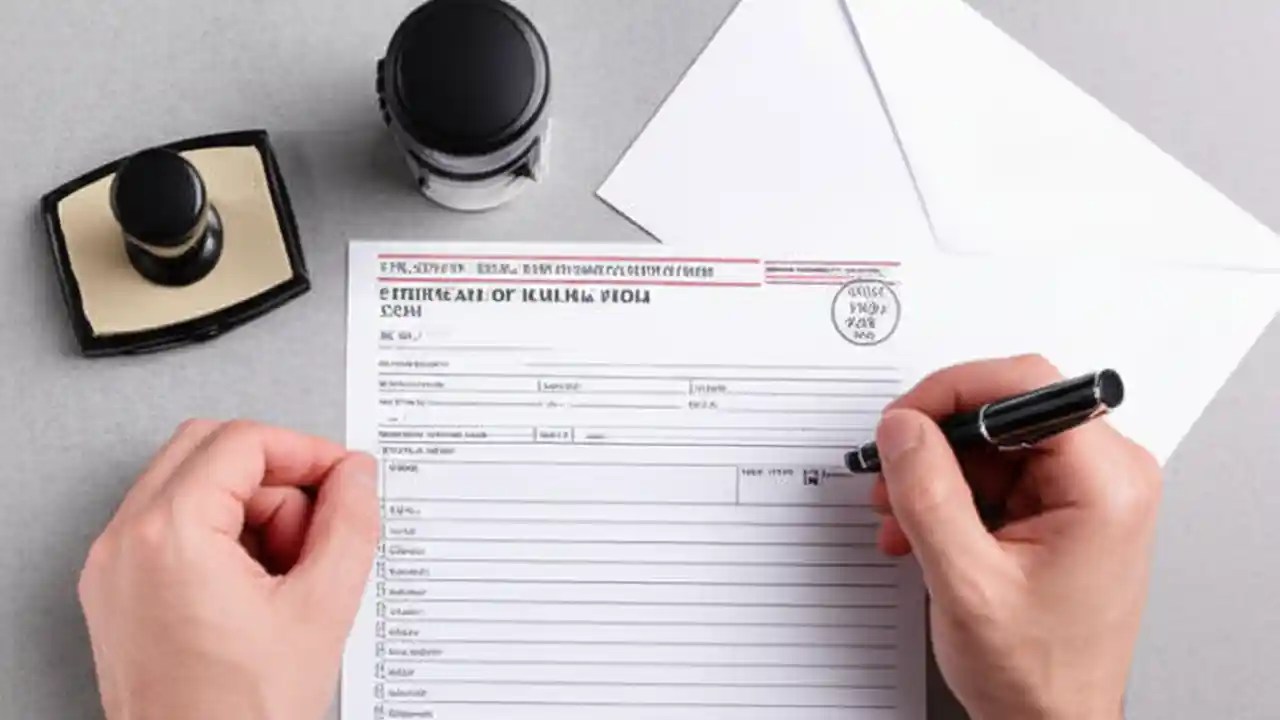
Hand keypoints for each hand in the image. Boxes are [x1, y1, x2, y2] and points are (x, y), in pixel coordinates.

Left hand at [78, 420, 380, 719]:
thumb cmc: (241, 714)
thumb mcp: (322, 608)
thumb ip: (350, 525)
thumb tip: (355, 475)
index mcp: (168, 536)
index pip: (242, 442)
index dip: (305, 450)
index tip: (341, 476)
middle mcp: (125, 543)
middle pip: (207, 450)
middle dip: (275, 476)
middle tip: (318, 519)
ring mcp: (113, 567)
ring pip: (190, 486)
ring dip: (251, 509)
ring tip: (291, 571)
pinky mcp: (118, 591)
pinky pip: (172, 528)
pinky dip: (222, 537)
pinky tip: (261, 586)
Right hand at [871, 356, 1160, 719]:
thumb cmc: (1037, 673)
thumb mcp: (967, 583)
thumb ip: (929, 495)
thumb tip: (903, 429)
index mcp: (1107, 485)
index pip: (1028, 386)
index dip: (954, 392)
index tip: (904, 421)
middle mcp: (1107, 476)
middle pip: (1005, 409)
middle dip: (936, 442)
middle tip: (892, 472)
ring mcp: (1084, 490)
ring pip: (990, 441)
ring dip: (934, 475)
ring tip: (901, 518)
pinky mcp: (1061, 506)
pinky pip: (993, 472)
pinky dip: (949, 495)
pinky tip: (921, 530)